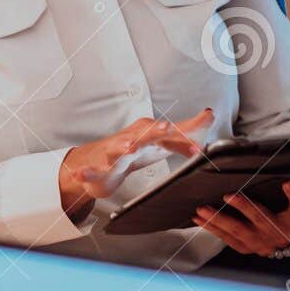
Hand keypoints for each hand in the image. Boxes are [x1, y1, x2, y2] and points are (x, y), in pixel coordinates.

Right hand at [59, 108, 212, 221]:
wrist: (97, 161)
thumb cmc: (131, 150)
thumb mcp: (160, 143)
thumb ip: (184, 134)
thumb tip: (208, 117)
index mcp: (145, 134)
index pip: (168, 133)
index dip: (184, 137)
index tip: (198, 140)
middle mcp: (129, 139)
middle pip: (144, 134)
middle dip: (154, 131)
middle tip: (165, 127)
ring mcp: (112, 153)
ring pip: (117, 149)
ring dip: (123, 146)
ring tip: (129, 146)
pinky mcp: (97, 169)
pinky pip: (91, 171)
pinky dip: (85, 173)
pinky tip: (81, 173)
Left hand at [194, 182, 289, 255]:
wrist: (285, 240)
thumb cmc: (287, 215)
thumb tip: (288, 182)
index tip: (288, 184)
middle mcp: (277, 234)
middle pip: (260, 219)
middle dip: (243, 208)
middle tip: (228, 196)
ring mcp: (260, 244)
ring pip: (238, 232)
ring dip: (218, 220)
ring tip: (202, 210)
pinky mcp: (246, 248)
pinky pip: (227, 238)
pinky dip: (212, 228)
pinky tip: (199, 219)